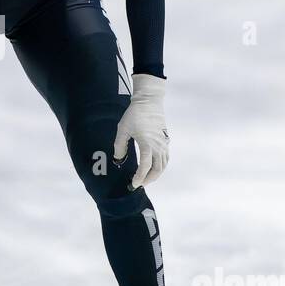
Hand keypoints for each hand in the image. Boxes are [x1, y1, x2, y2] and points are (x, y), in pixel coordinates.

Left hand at [113, 73, 169, 189]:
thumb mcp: (123, 130)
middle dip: (148, 179)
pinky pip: (166, 158)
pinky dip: (160, 166)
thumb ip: (120, 147)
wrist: (149, 102)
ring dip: (155, 174)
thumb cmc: (135, 114)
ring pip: (163, 165)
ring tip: (145, 179)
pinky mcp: (165, 141)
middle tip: (139, 184)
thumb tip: (118, 160)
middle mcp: (158, 146)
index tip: (134, 183)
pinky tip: (153, 168)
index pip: (145, 166)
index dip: (140, 177)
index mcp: (147, 144)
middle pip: (157, 169)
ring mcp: (164, 143)